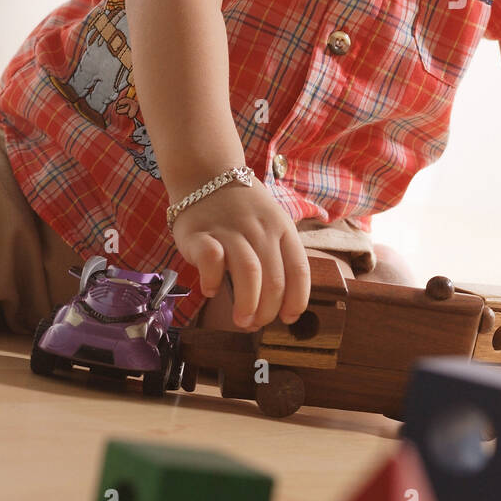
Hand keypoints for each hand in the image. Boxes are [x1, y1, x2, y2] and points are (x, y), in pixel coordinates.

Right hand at [170, 177, 310, 329]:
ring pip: (249, 273)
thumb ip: (275, 257)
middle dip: (268, 311)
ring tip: (241, 320)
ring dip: (247, 304)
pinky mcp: (201, 234)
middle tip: (256, 324)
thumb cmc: (241, 211)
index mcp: (282, 228)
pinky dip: (213, 281)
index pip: (299, 270)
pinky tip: (211, 289)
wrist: (206, 176)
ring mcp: (231, 230)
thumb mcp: (269, 224)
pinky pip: (212, 261)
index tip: (288, 318)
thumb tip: (279, 305)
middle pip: (274, 280)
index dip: (297, 300)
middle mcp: (261, 230)